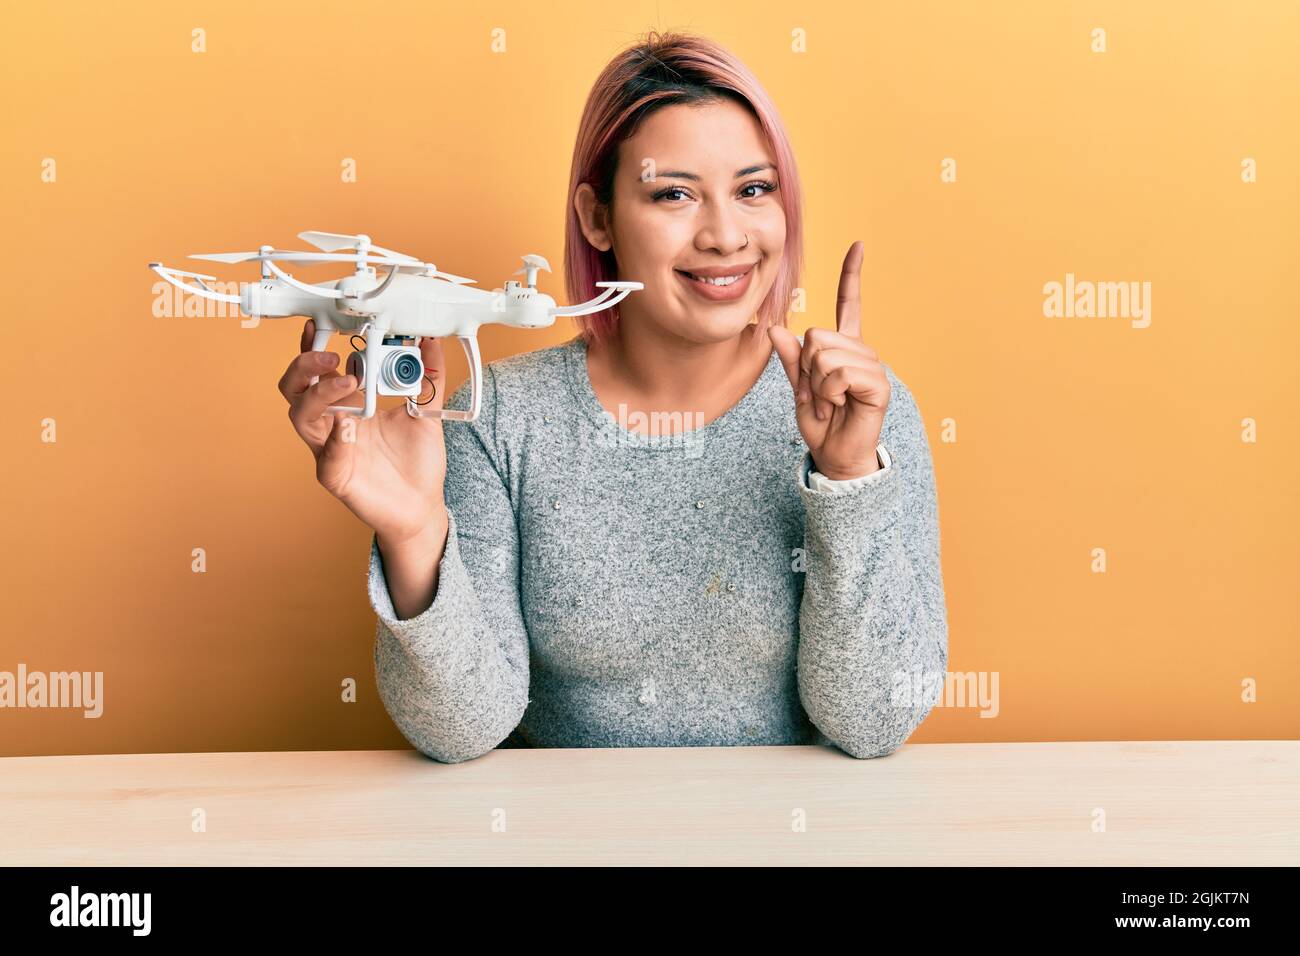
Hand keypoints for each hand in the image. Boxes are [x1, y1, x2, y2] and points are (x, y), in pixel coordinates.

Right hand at [278, 319, 448, 550]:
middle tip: (331, 356)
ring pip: (301, 418)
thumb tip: (431, 342)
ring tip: (350, 385)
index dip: (310, 348)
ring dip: (321, 396)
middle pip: (295, 390)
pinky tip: (350, 427)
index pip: (318, 372)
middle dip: (305, 367)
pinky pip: (326, 458)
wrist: (423, 505)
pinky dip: (336, 440)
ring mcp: (330, 451)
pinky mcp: (336, 477)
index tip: (316, 325)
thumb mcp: (426, 411)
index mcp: (348, 405)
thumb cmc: (416, 462)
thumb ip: (428, 377)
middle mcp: (332, 425)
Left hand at [769, 240, 889, 480]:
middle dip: (807, 370)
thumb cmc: (821, 423)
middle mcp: (860, 351)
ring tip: (831, 402)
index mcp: (843, 347)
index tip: (858, 245)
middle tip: (819, 394)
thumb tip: (774, 329)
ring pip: (825, 355)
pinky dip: (830, 392)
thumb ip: (789, 359)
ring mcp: (872, 366)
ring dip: (818, 385)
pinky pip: (839, 373)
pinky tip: (841, 405)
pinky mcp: (878, 384)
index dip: (852, 275)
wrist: (836, 455)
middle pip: (817, 336)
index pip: (848, 303)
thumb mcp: (797, 387)